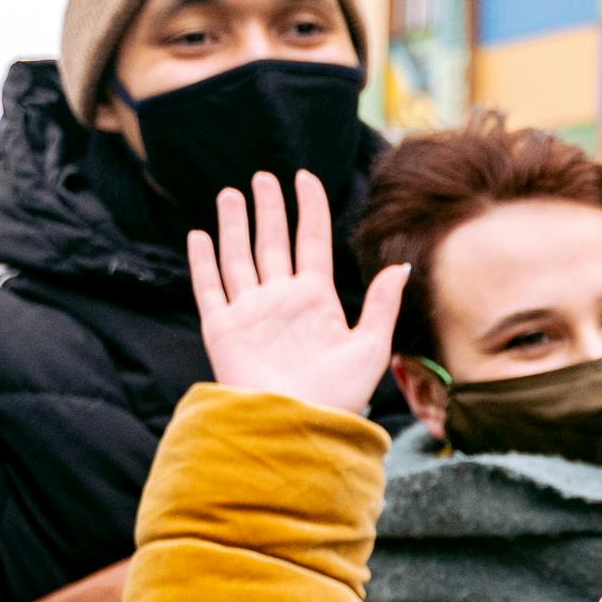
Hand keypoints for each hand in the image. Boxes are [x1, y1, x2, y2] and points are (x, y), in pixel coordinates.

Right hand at [189, 170, 408, 416]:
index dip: (309, 208)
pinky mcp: (223, 329)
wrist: (299, 424)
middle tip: (263, 177)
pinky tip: (200, 234)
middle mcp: (281, 299)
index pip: (311, 241)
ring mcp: (250, 312)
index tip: (304, 178)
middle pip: (272, 242)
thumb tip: (401, 267)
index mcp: (316, 299)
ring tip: (231, 193)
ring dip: (234, 225)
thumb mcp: (371, 346)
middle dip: (268, 209)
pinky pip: (210, 288)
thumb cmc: (339, 394)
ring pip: (239, 257)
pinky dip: (203, 261)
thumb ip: (382, 304)